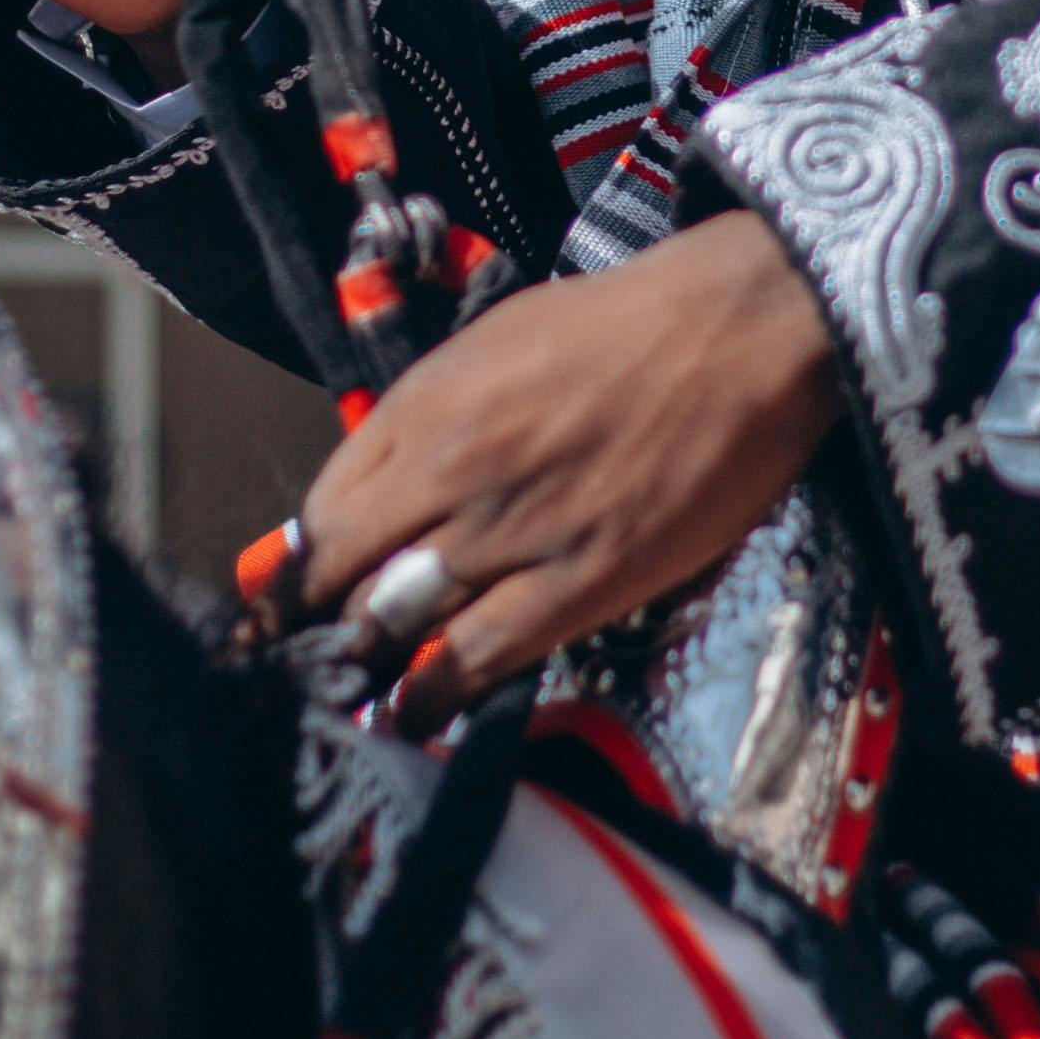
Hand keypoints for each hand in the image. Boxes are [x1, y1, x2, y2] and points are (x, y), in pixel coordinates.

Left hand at [297, 210, 841, 714]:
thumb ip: (429, 414)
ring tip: (359, 690)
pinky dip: (435, 693)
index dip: (302, 565)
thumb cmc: (621, 326)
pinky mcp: (582, 582)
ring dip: (369, 662)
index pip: (322, 512)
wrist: (740, 330)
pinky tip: (415, 712)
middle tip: (319, 652)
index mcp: (426, 407)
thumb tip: (380, 479)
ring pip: (398, 623)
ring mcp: (513, 532)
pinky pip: (481, 657)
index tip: (300, 595)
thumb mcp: (495, 343)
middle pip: (344, 577)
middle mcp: (452, 472)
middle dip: (321, 622)